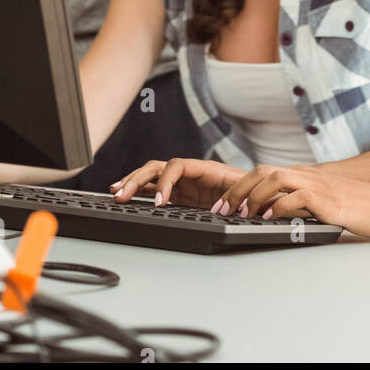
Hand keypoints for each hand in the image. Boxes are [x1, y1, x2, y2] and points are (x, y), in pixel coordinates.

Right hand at [109, 156, 246, 206]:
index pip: (177, 166)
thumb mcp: (246, 190)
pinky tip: (125, 196)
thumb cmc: (251, 188)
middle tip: (121, 194)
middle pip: (158, 168)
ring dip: (133, 182)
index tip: (159, 202)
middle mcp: (190, 173)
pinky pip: (154, 189)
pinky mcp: (179, 194)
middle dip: (137, 179)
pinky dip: (139, 191)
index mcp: (205, 168)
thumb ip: (236, 194)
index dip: (165, 182)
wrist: (254, 193)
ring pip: (152, 176)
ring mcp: (183, 183)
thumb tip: (231, 204)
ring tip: (116, 192)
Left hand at [212, 164, 369, 239]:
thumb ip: (298, 204)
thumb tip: (270, 214)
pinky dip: (279, 205)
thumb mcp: (321, 204)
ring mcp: (317, 185)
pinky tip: (269, 218)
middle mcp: (306, 176)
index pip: (262, 173)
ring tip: (242, 213)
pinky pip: (297, 196)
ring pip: (275, 177)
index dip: (239, 187)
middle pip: (262, 171)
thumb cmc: (357, 207)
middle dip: (238, 189)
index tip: (222, 204)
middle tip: (222, 209)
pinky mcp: (328, 200)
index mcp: (303, 176)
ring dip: (253, 195)